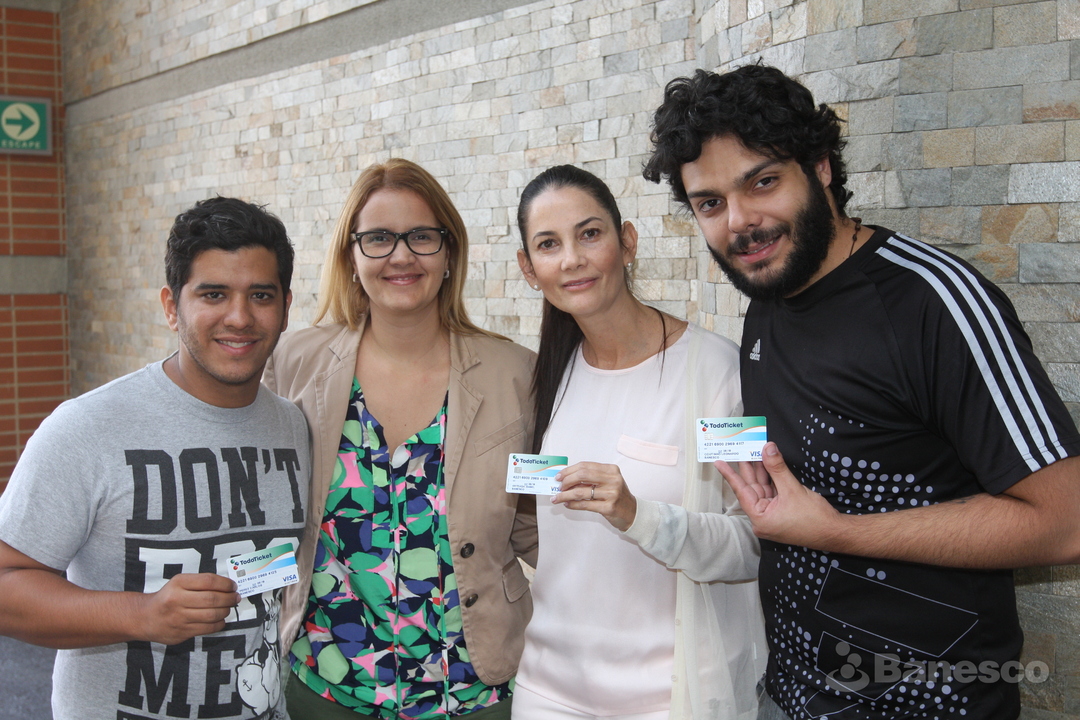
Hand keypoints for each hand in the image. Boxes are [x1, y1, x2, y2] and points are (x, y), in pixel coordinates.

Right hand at [135, 573, 238, 644]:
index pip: (208, 581)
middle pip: (212, 599)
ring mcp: (179, 618)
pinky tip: (220, 619)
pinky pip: (207, 629)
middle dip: (229, 598)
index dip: (225, 583)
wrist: (144, 617)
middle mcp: (177, 600)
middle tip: (235, 597)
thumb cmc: (167, 597)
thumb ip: (200, 583)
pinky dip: (219, 624)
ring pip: (212, 615)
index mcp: (178, 583)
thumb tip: (227, 586)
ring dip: (226, 611)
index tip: (233, 586)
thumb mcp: (179, 583)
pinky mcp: (181, 633)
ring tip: (229, 607)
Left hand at [553, 462, 637, 530]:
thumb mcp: (608, 482)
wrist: (632, 513)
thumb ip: (591, 479)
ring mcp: (611, 494)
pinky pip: (585, 504)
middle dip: (566, 481)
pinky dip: (573, 504)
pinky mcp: (608, 507)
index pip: (585, 466)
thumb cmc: (617, 496)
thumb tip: (566, 479)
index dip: (569, 471)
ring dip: (565, 495)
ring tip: (557, 498)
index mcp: (611, 470)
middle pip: (582, 475)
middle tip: (559, 487)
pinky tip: (567, 504)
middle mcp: (613, 480)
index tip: (559, 476)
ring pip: (580, 492)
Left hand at [714, 442, 840, 546]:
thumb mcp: (792, 489)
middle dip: (748, 468)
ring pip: (762, 488)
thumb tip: (767, 449)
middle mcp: (762, 518)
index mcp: (760, 518)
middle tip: (740, 449)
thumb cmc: (814, 518)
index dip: (730, 474)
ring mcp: (772, 515)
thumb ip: (777, 468)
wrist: (834, 533)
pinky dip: (771, 478)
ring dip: (760, 471)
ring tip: (753, 451)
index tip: (719, 462)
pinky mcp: (781, 512)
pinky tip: (767, 463)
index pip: (742, 491)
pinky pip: (772, 492)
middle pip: (752, 488)